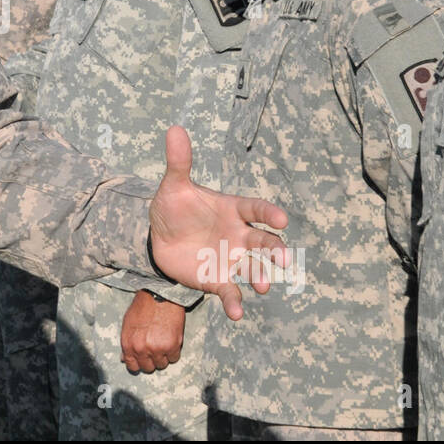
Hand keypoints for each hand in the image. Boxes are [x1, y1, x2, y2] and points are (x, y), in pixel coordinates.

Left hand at [120, 290, 184, 373]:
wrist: (160, 295)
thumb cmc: (143, 307)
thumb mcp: (128, 324)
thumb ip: (127, 343)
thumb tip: (124, 359)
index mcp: (128, 344)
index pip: (132, 367)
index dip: (139, 363)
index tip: (143, 359)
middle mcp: (141, 349)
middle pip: (148, 368)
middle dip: (151, 360)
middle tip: (155, 348)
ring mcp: (157, 349)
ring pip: (162, 364)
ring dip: (163, 356)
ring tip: (163, 341)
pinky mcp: (172, 346)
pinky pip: (174, 358)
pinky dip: (174, 351)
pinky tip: (171, 339)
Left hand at [148, 126, 288, 320]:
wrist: (159, 235)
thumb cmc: (175, 206)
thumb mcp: (174, 185)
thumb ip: (179, 162)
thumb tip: (174, 129)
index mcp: (233, 210)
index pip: (256, 209)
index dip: (269, 213)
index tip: (282, 218)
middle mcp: (239, 235)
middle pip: (264, 242)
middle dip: (276, 250)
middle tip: (283, 259)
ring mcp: (231, 258)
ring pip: (253, 269)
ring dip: (260, 277)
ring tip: (261, 286)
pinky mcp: (218, 279)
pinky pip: (231, 291)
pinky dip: (235, 302)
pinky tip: (236, 313)